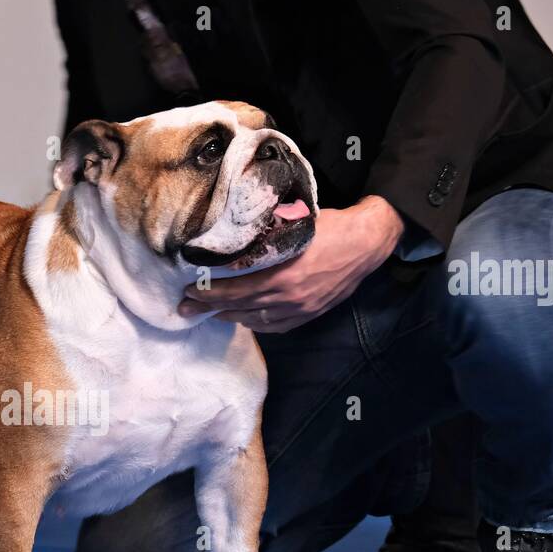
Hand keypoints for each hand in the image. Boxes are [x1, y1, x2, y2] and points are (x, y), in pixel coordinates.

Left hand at [179, 195, 404, 332]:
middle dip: (209, 307)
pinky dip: (254, 323)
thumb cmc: (329, 227)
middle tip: (185, 307)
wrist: (366, 243)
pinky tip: (243, 318)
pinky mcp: (308, 315)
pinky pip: (274, 326)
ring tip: (210, 312)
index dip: (209, 291)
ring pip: (254, 320)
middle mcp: (288, 297)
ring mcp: (299, 309)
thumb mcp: (293, 225)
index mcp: (282, 273)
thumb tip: (231, 241)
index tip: (188, 289)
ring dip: (229, 316)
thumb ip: (263, 237)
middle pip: (238, 307)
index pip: (234, 288)